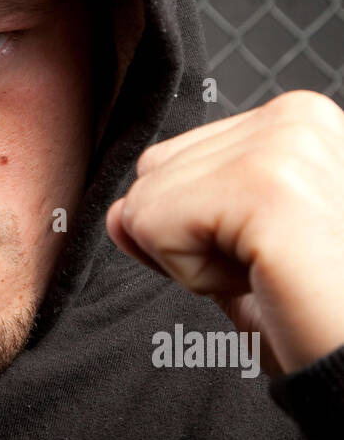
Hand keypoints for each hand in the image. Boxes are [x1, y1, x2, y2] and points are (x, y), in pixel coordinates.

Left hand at [105, 90, 343, 375]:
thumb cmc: (328, 322)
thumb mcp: (243, 259)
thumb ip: (182, 222)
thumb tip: (117, 212)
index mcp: (301, 121)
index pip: (179, 156)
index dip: (203, 227)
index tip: (274, 256)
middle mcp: (296, 117)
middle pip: (154, 171)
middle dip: (193, 239)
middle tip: (273, 270)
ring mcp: (281, 143)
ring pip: (145, 201)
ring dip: (197, 265)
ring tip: (275, 276)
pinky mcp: (262, 183)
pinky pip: (151, 225)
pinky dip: (194, 277)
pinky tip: (265, 282)